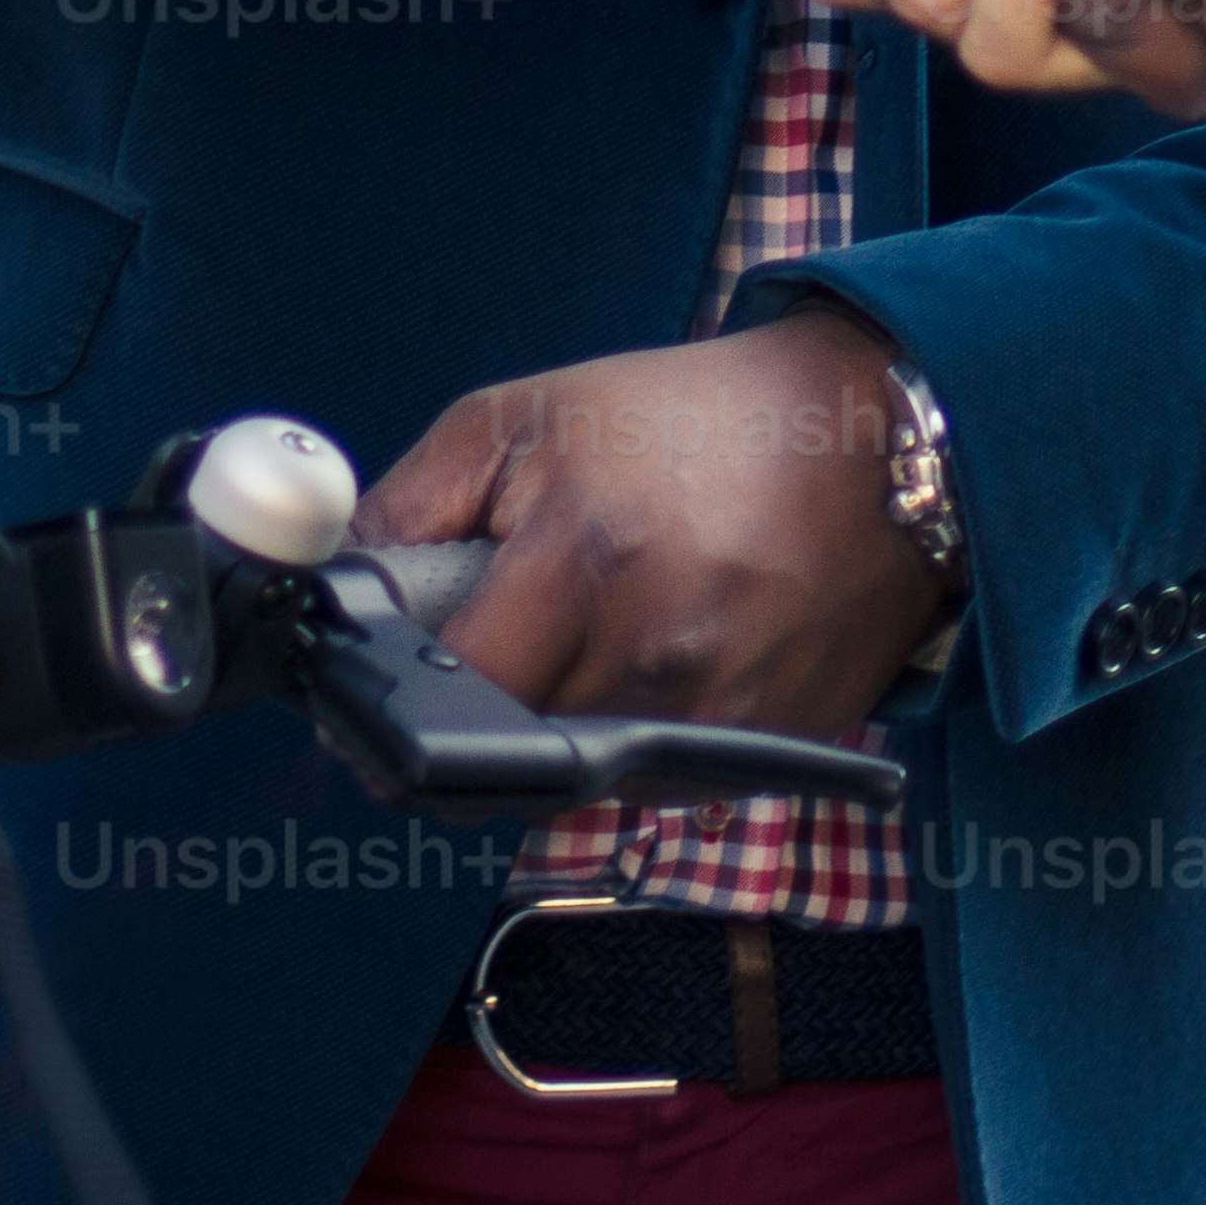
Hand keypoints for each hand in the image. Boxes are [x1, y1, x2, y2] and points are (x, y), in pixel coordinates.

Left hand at [360, 318, 946, 740]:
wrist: (877, 440)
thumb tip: (329, 591)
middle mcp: (651, 660)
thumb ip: (406, 508)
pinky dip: (622, 741)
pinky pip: (650, 784)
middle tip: (477, 655)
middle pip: (500, 763)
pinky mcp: (764, 750)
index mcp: (581, 566)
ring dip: (544, 737)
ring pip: (573, 786)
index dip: (391, 705)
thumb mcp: (524, 418)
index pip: (439, 704)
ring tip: (580, 639)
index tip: (375, 689)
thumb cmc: (692, 419)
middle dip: (465, 722)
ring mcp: (716, 718)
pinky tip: (645, 661)